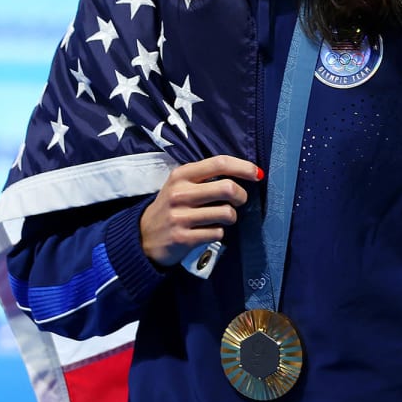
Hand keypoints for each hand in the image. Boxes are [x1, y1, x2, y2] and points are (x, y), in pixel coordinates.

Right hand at [139, 155, 262, 266]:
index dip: (243, 167)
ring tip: (221, 218)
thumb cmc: (172, 206)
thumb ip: (206, 177)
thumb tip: (246, 172)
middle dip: (242, 196)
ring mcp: (180, 216)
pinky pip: (217, 232)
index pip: (219, 163)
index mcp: (181, 175)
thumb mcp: (181, 185)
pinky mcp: (183, 238)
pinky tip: (208, 231)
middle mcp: (180, 193)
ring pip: (227, 213)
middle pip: (228, 188)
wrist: (144, 236)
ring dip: (231, 217)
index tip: (257, 174)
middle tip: (239, 201)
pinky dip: (219, 232)